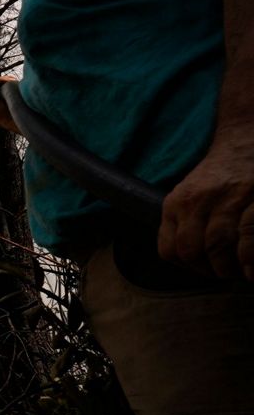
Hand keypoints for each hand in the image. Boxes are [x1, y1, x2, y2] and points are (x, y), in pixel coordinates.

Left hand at [158, 126, 253, 279]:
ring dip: (230, 268)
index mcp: (176, 204)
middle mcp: (195, 201)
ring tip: (243, 273)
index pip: (169, 249)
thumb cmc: (221, 177)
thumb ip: (184, 224)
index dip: (188, 267)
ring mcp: (225, 198)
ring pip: (216, 246)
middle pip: (190, 251)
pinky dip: (249, 257)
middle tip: (228, 274)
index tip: (207, 269)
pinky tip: (252, 268)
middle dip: (210, 271)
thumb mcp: (190, 195)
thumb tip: (191, 260)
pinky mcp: (252, 196)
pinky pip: (247, 233)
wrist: (246, 140)